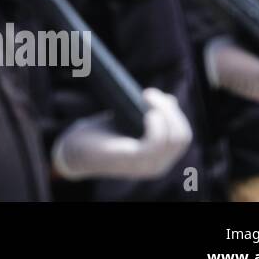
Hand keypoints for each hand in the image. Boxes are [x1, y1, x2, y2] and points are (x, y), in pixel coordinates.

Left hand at [51, 88, 192, 180]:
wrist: (75, 150)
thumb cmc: (101, 134)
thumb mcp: (129, 121)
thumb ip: (150, 114)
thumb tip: (171, 99)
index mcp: (159, 157)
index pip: (183, 136)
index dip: (175, 112)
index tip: (154, 94)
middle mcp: (158, 165)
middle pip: (182, 136)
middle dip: (171, 110)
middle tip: (149, 93)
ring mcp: (147, 165)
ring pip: (175, 139)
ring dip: (164, 112)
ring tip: (146, 96)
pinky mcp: (133, 160)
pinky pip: (155, 144)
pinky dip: (156, 126)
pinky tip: (149, 114)